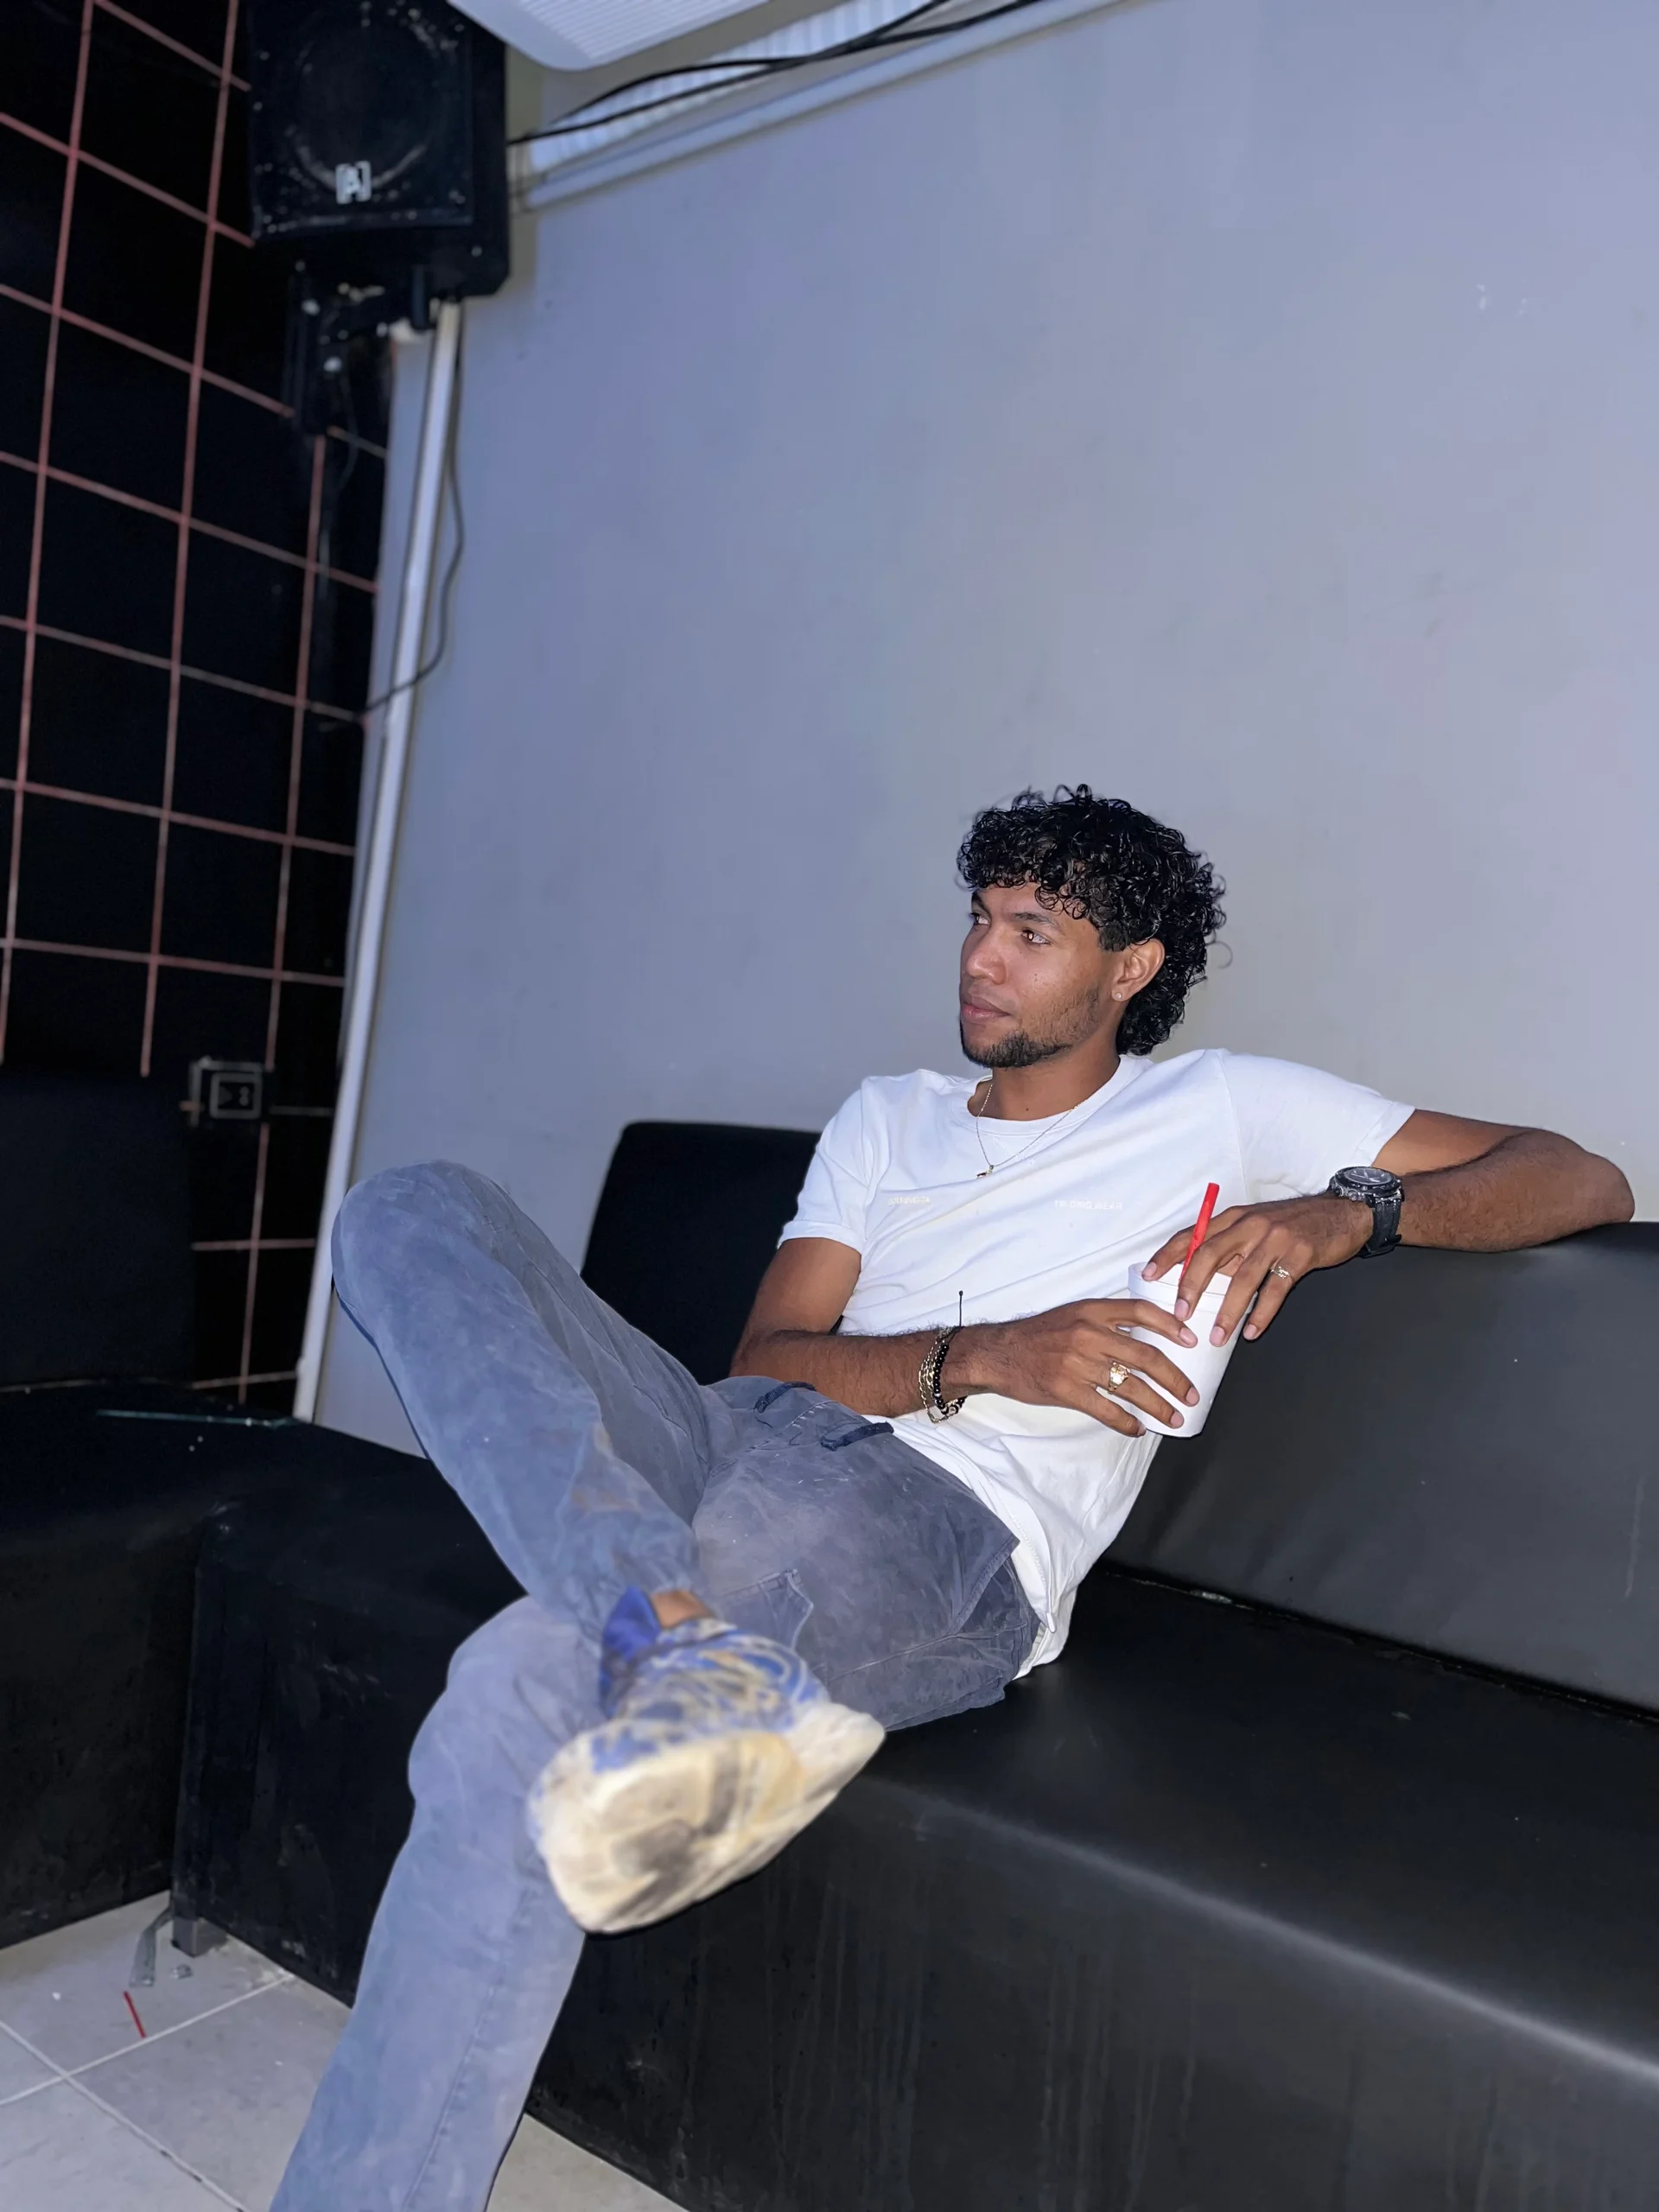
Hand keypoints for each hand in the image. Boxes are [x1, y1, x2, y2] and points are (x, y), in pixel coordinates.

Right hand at [956, 1301, 1201, 1436]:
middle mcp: (1088, 1335)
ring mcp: (1077, 1364)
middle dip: (1174, 1379)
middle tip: (1191, 1395)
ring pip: (1131, 1387)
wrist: (998, 1352)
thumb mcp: (1072, 1314)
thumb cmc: (1037, 1335)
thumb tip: (1144, 1336)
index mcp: (1092, 1311)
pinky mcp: (1067, 1390)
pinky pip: (1107, 1410)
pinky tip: (1138, 1429)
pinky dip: (1127, 1422)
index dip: (1170, 1326)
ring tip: (1174, 1417)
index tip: (1191, 1341)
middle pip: (1145, 1357)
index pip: (1141, 1313)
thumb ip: (1105, 1321)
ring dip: (1158, 1406)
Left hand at [1141, 1196, 1370, 1345]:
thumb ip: (1229, 1246)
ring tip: (1216, 1335)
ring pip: (1243, 1278)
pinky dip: (1262, 1313)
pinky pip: (1276, 1289)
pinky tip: (1252, 1331)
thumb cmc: (1292, 1223)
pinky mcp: (1300, 1255)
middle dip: (1191, 1286)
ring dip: (1228, 1310)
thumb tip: (1199, 1277)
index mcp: (1234, 1218)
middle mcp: (1250, 1225)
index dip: (1167, 1256)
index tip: (1147, 1276)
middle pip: (1210, 1255)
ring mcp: (1276, 1239)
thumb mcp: (1255, 1225)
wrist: (1341, 1212)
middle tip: (1180, 1314)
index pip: (1192, 1235)